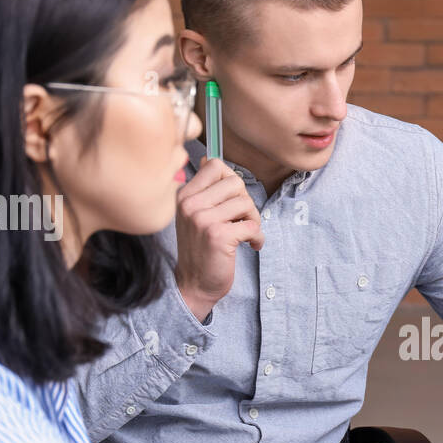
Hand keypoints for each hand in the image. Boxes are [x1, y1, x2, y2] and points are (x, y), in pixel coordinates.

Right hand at [174, 157, 264, 320]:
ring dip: (254, 219)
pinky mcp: (218, 236)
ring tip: (245, 234)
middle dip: (246, 201)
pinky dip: (258, 237)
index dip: (232, 181)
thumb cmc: (200, 249)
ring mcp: (203, 219)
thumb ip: (204, 190)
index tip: (233, 200)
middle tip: (242, 219)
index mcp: (184, 195)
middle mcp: (190, 204)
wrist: (194, 284)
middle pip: (235, 182)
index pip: (215, 165)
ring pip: (246, 202)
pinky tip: (251, 245)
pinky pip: (252, 225)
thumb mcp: (193, 214)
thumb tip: (209, 159)